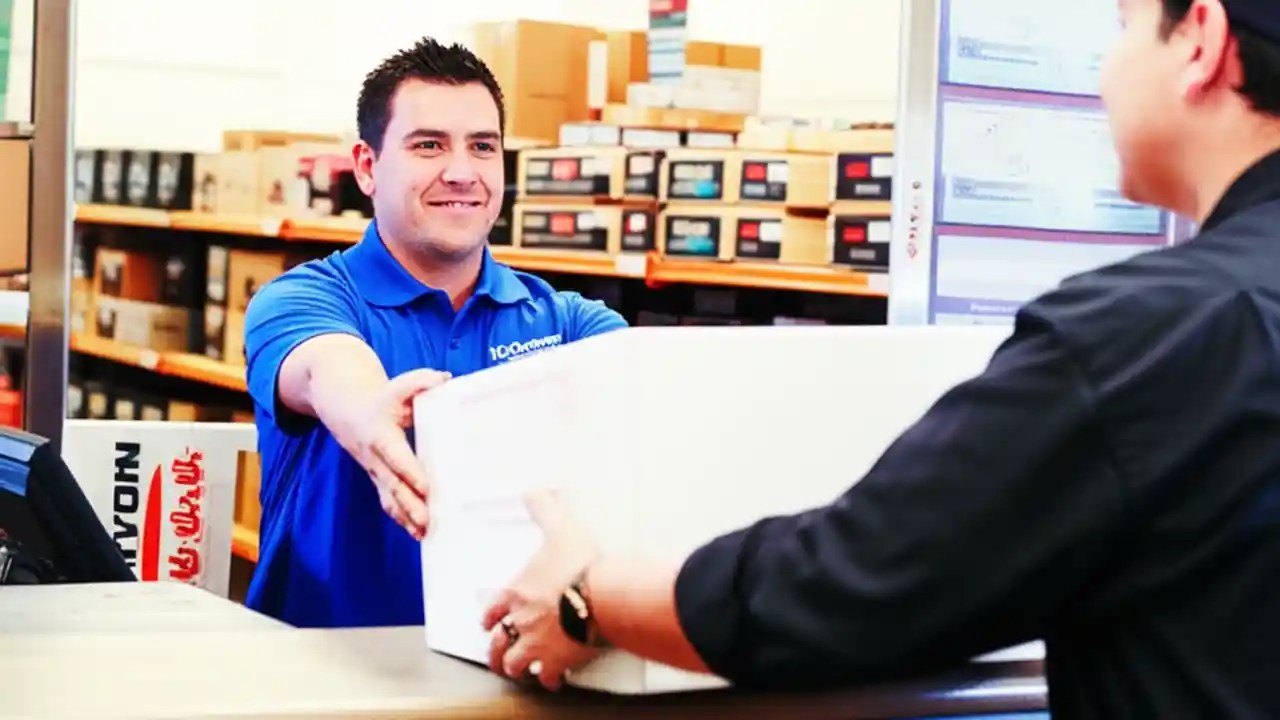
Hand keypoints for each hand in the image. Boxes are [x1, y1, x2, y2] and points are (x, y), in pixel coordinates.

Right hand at [341, 368, 449, 539]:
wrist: (347, 409)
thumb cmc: (381, 398)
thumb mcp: (398, 385)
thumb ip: (421, 381)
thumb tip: (444, 379)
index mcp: (381, 435)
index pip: (396, 456)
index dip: (410, 472)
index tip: (426, 487)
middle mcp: (376, 458)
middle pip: (393, 485)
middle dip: (410, 505)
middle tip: (428, 521)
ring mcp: (376, 472)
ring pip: (389, 498)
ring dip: (406, 518)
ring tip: (424, 534)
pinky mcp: (379, 479)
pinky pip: (389, 502)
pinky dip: (402, 519)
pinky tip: (418, 534)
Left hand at [482, 489, 603, 689]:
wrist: (603, 596)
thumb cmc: (581, 565)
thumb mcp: (560, 528)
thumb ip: (545, 509)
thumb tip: (533, 490)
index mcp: (518, 593)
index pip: (493, 609)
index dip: (488, 617)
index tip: (486, 624)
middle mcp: (522, 621)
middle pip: (498, 642)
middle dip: (495, 651)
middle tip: (497, 656)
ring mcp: (537, 644)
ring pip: (515, 664)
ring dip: (515, 668)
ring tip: (518, 672)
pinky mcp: (558, 660)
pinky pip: (548, 677)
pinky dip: (549, 680)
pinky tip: (553, 680)